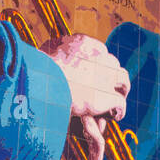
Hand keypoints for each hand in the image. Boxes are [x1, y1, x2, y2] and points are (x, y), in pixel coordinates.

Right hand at [41, 34, 129, 159]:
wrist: (43, 82)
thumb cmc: (37, 69)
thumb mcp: (45, 51)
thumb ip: (53, 51)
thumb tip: (48, 53)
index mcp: (85, 44)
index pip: (98, 52)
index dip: (95, 65)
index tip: (90, 75)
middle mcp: (100, 57)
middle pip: (113, 64)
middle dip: (110, 76)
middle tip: (105, 88)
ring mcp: (106, 77)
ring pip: (123, 81)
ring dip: (120, 91)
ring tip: (115, 101)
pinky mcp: (107, 96)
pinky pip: (120, 104)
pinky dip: (118, 110)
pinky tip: (114, 116)